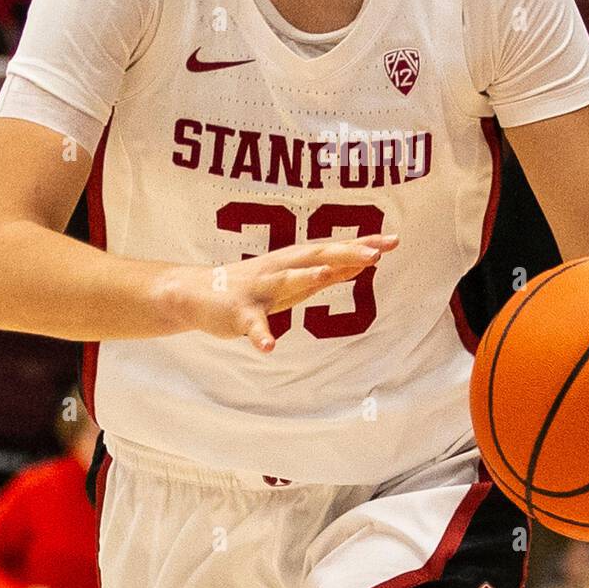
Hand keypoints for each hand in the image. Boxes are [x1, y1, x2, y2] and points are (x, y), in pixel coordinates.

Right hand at [159, 233, 399, 351]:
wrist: (195, 294)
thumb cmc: (252, 286)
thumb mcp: (293, 279)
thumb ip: (326, 273)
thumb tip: (362, 262)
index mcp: (293, 261)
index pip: (333, 249)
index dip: (361, 244)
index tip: (393, 240)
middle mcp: (279, 269)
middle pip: (315, 257)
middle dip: (345, 252)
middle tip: (375, 251)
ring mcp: (258, 289)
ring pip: (285, 281)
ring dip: (306, 277)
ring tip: (329, 274)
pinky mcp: (238, 312)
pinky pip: (252, 326)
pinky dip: (261, 336)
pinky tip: (269, 347)